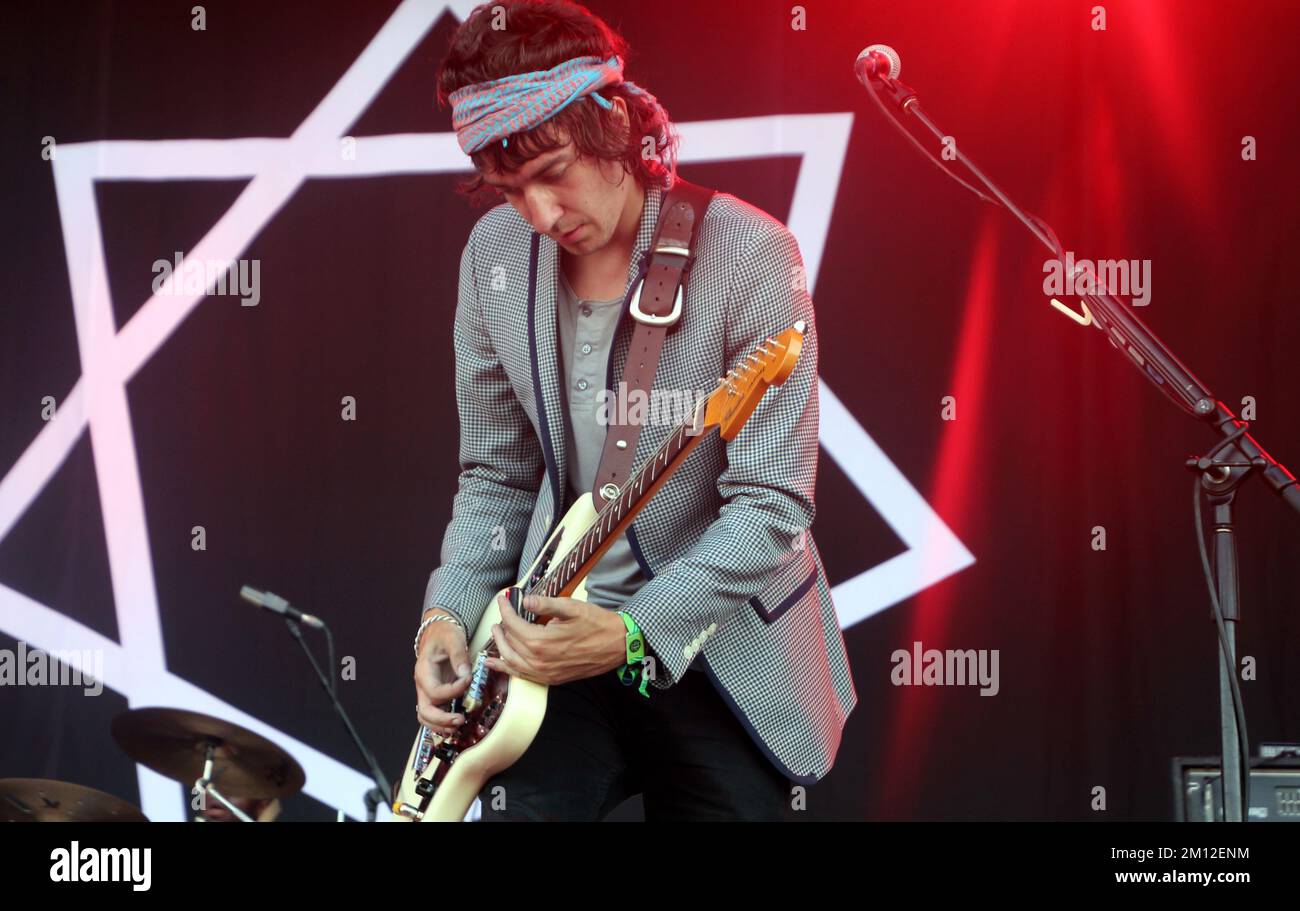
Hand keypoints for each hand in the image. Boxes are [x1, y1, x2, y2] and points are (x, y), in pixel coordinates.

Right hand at [413, 609, 471, 736]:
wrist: (439, 634)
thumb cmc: (444, 635)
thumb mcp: (452, 639)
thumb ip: (458, 656)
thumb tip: (465, 674)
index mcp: (424, 671)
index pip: (434, 691)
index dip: (452, 691)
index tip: (468, 681)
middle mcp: (423, 685)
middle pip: (425, 711)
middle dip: (442, 719)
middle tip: (460, 720)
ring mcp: (428, 692)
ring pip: (427, 717)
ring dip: (441, 725)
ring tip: (459, 725)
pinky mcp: (436, 695)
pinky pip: (434, 714)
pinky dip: (443, 723)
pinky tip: (456, 723)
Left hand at [485, 592, 627, 685]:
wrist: (618, 645)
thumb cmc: (597, 624)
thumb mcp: (571, 607)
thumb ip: (545, 604)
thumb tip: (525, 601)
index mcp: (541, 642)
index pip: (514, 625)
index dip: (505, 610)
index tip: (503, 600)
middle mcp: (539, 661)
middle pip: (510, 643)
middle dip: (502, 627)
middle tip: (500, 615)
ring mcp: (545, 673)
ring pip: (512, 662)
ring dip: (500, 647)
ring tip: (496, 634)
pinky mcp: (551, 679)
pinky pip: (522, 676)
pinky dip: (507, 669)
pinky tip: (498, 664)